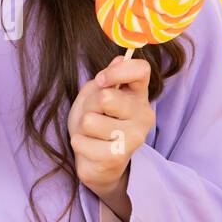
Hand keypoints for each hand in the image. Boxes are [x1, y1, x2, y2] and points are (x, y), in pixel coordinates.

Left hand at [68, 56, 153, 200]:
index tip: (101, 80)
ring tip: (92, 134)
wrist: (96, 161)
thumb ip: (104, 80)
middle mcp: (143, 115)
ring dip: (82, 128)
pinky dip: (79, 144)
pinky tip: (91, 149)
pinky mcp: (118, 157)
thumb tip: (117, 61)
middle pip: (106, 97)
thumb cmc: (96, 122)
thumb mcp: (94, 96)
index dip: (118, 71)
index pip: (141, 70)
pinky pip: (82, 142)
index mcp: (138, 95)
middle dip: (89, 106)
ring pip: (90, 121)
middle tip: (94, 116)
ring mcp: (134, 138)